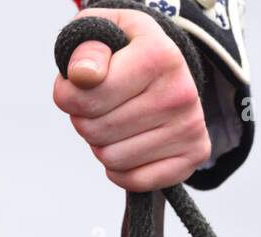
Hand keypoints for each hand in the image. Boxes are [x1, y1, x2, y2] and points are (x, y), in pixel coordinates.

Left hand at [54, 8, 211, 192]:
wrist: (168, 67)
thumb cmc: (127, 52)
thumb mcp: (104, 30)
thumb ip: (85, 47)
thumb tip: (82, 76)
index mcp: (158, 56)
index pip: (88, 97)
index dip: (66, 96)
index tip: (73, 87)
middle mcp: (180, 93)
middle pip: (95, 131)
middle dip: (84, 121)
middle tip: (96, 107)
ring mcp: (190, 128)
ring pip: (112, 159)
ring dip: (101, 145)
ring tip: (113, 123)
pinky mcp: (194, 156)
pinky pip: (135, 181)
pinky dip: (120, 170)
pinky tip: (126, 146)